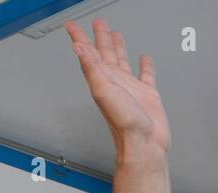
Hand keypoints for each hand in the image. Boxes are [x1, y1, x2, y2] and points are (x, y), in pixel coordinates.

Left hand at [64, 18, 169, 155]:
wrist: (143, 143)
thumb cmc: (124, 123)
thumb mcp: (104, 91)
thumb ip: (91, 68)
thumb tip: (77, 49)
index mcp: (102, 79)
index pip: (87, 53)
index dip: (79, 38)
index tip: (71, 26)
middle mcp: (113, 82)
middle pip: (104, 53)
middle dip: (99, 37)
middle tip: (97, 23)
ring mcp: (129, 87)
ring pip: (122, 61)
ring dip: (117, 47)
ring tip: (115, 34)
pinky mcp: (146, 94)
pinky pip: (145, 75)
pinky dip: (145, 66)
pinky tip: (144, 59)